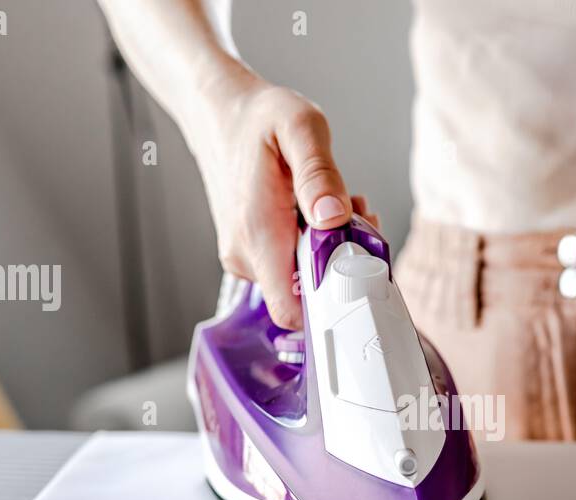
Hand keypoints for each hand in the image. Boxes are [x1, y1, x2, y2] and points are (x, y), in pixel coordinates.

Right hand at [186, 83, 378, 328]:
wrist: (218, 114)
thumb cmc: (258, 118)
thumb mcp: (299, 126)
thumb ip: (318, 173)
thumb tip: (333, 217)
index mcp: (258, 232)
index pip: (291, 310)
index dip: (331, 303)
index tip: (357, 266)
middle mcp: (246, 254)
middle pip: (308, 296)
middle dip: (342, 264)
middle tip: (357, 216)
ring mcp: (246, 257)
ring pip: (302, 281)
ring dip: (331, 250)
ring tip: (338, 204)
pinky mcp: (251, 254)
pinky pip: (291, 265)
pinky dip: (314, 245)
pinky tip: (319, 211)